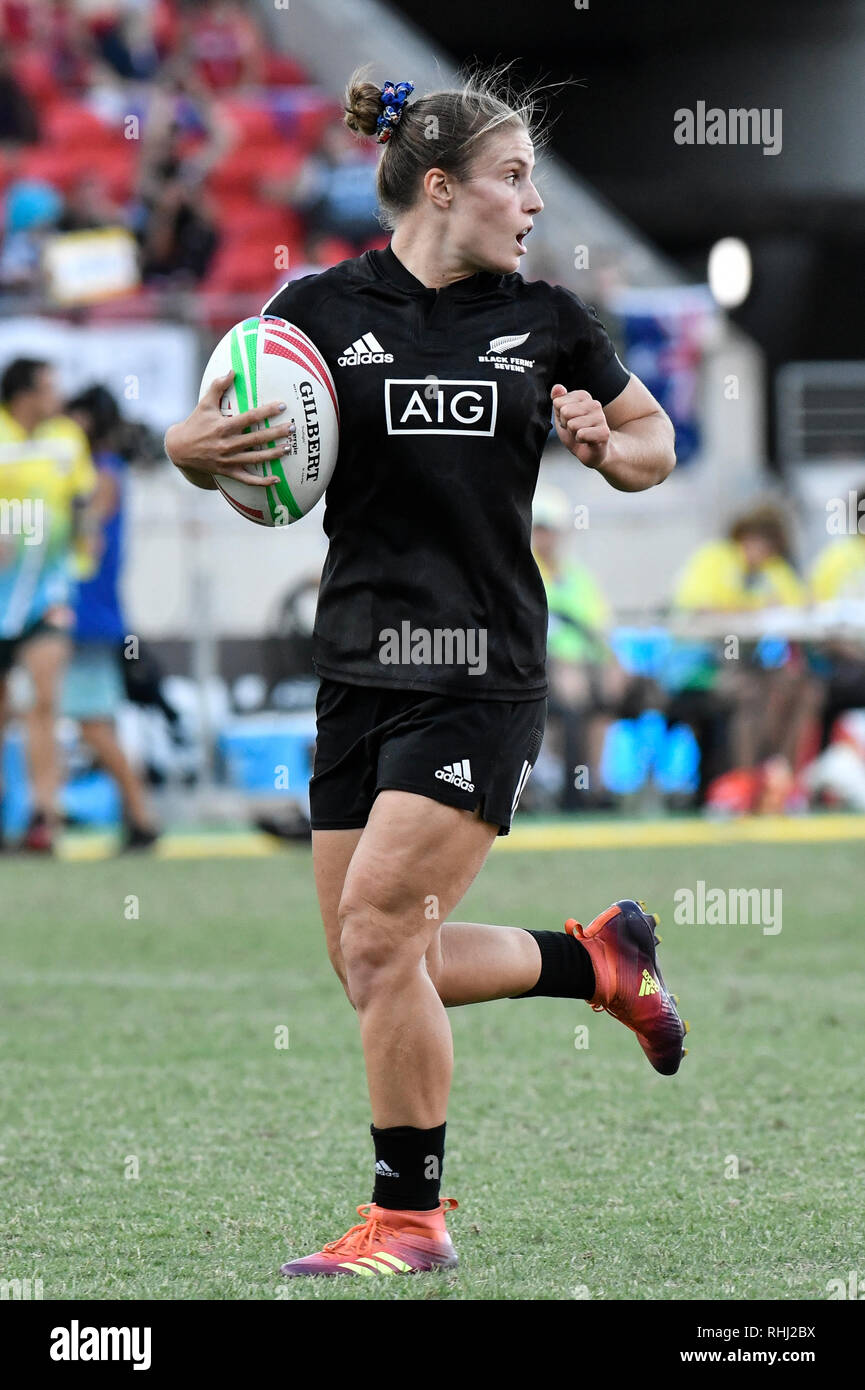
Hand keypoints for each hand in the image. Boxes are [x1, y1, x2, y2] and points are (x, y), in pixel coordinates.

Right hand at [164, 370, 294, 485]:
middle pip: (257, 438)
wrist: (179, 449)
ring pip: (256, 459)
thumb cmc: (195, 424)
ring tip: (289, 448)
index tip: (282, 406)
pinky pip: (247, 479)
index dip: (267, 412)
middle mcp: (227, 444)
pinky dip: (262, 482)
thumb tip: (232, 371)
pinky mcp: (228, 472)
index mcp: (223, 427)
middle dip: (276, 433)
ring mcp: (228, 460)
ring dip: (273, 454)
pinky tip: (276, 480)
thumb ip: (218, 386)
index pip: (250, 417)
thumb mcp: (204, 404)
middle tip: (293, 428)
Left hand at [551, 385, 610, 468]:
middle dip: (565, 425)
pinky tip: (586, 441)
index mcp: (583, 396)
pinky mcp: (604, 432)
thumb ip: (558, 400)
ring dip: (573, 434)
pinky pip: (581, 434)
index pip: (558, 403)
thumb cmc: (576, 432)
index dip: (559, 416)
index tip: (568, 421)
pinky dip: (580, 441)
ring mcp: (601, 417)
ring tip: (580, 435)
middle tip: (574, 430)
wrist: (592, 452)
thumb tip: (557, 387)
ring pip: (572, 424)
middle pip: (565, 412)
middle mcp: (594, 404)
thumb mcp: (562, 415)